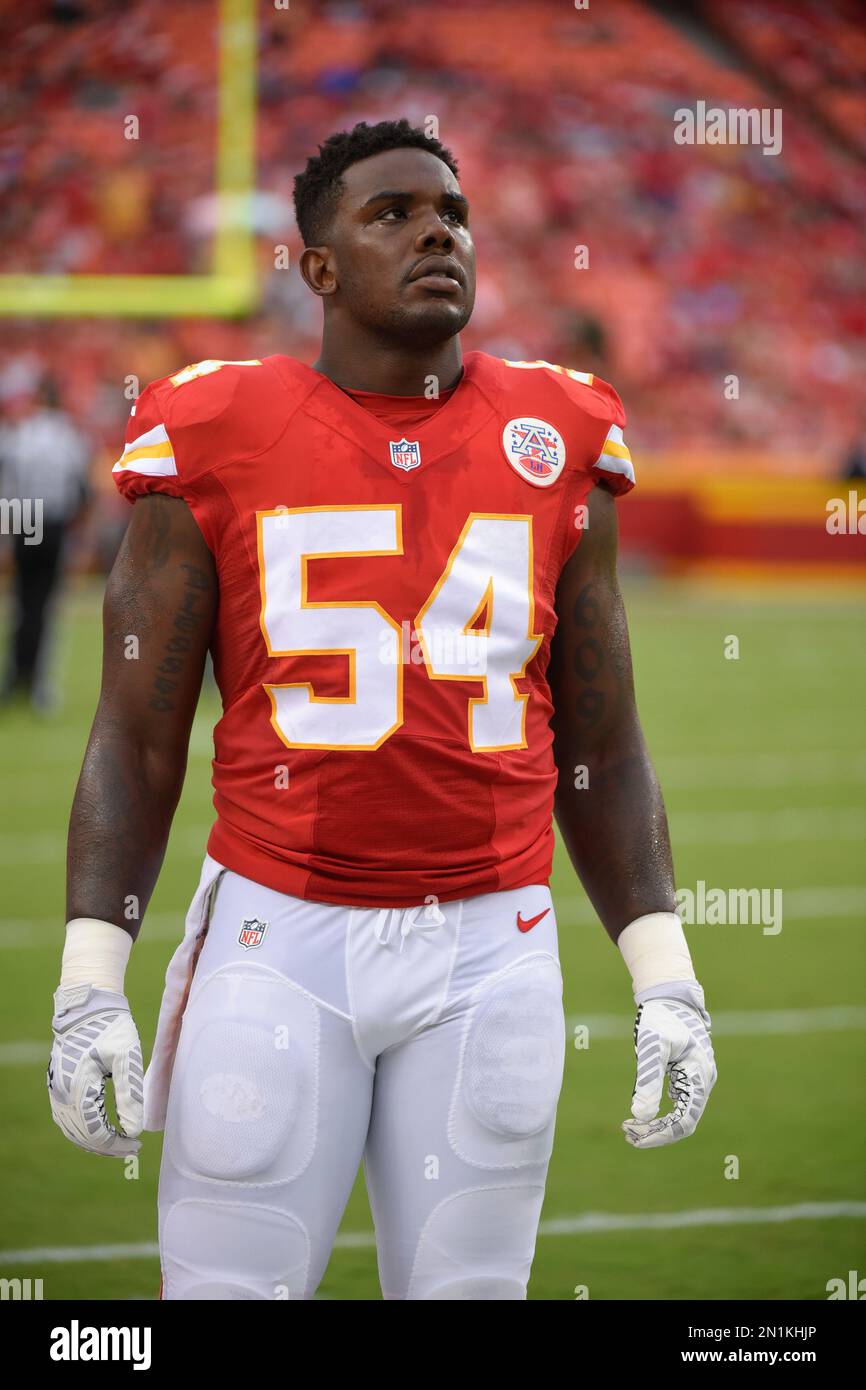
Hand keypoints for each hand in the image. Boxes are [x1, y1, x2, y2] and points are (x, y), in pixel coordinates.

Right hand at [47, 984, 143, 1156]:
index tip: (136, 1144)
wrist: (88, 1006)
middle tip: (132, 1147)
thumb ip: (130, 1095)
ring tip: (120, 1142)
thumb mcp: (126, 1057)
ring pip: (73, 1130)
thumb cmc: (111, 1027)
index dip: (116, 1144)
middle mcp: (62, 1094)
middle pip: (82, 1136)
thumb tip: (134, 1130)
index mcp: (78, 1089)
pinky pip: (68, 1119)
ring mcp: (57, 1091)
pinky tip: (103, 1129)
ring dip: (95, 1141)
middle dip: (108, 1146)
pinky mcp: (58, 1086)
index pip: (95, 1133)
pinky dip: (84, 1130)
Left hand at [622, 991, 716, 1148]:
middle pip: (684, 1122)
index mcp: (699, 1076)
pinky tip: (638, 1113)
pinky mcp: (686, 1076)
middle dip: (657, 1132)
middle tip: (627, 1132)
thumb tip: (639, 1116)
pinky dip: (660, 1113)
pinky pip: (678, 1104)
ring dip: (658, 1126)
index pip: (685, 1121)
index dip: (661, 1134)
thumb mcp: (652, 1046)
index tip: (635, 1136)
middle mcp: (702, 1081)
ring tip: (629, 1128)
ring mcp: (696, 1079)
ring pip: (681, 1115)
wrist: (668, 996)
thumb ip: (648, 1080)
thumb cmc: (661, 1017)